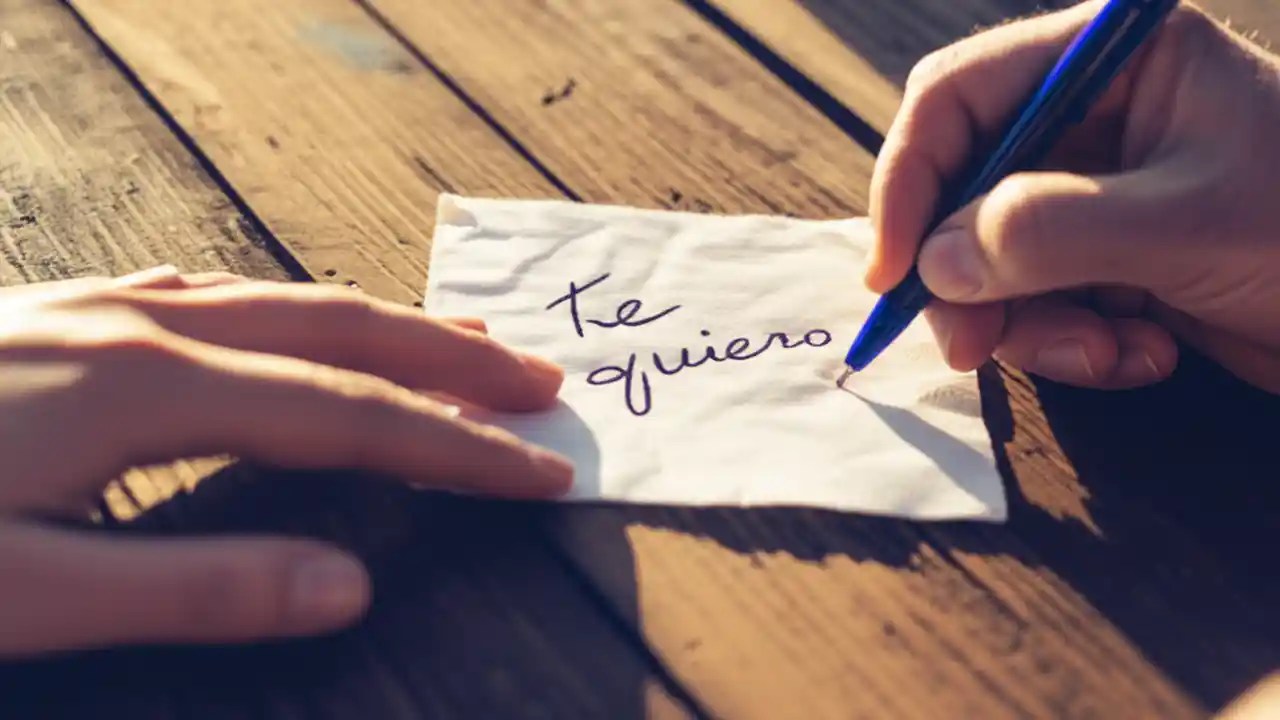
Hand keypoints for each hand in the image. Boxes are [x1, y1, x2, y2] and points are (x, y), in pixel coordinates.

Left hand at [0, 266, 571, 657]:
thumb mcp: (26, 594)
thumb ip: (194, 590)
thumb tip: (349, 588)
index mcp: (146, 386)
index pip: (349, 416)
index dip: (457, 445)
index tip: (541, 468)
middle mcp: (137, 324)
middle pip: (336, 330)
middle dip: (448, 360)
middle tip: (539, 381)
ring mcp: (95, 307)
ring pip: (277, 301)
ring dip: (380, 326)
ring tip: (453, 342)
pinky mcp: (56, 314)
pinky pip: (209, 295)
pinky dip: (286, 313)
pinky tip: (285, 318)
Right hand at [866, 1, 1279, 390]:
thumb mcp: (1185, 223)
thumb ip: (1046, 234)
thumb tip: (932, 266)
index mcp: (1109, 62)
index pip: (957, 96)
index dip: (908, 180)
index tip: (892, 272)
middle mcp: (1092, 118)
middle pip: (962, 189)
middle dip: (966, 277)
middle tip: (969, 349)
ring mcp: (1097, 194)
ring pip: (992, 260)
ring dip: (1031, 325)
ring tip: (1105, 356)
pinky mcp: (1110, 260)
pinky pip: (1041, 302)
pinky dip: (1077, 344)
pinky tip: (1145, 358)